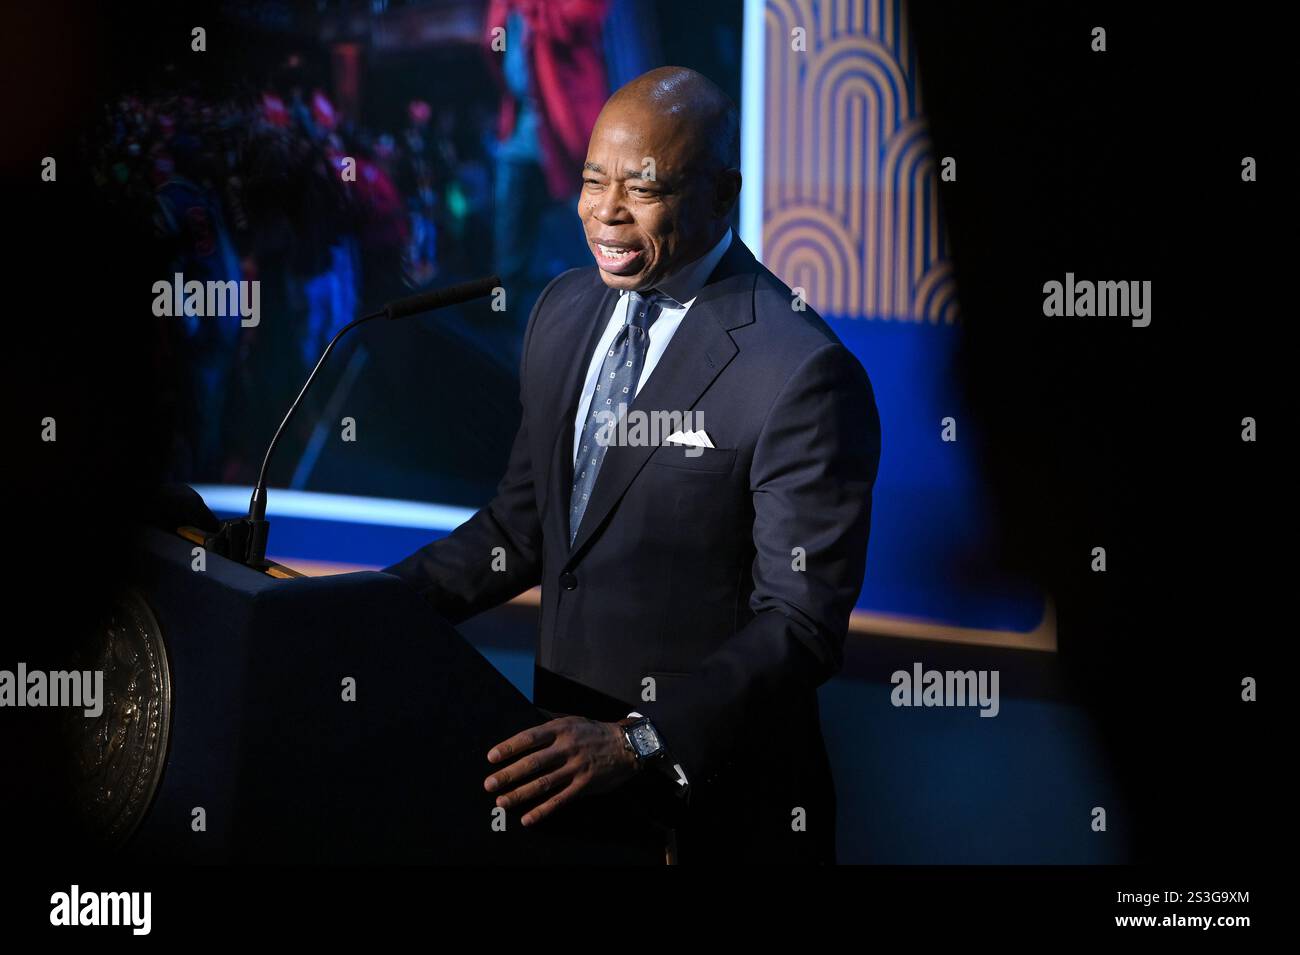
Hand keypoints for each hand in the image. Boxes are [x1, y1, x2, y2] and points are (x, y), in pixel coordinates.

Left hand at [484, 716, 637, 825]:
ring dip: (520, 794)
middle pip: (532, 763)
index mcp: (561, 730)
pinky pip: (560, 800)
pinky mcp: (584, 785)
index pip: (529, 738)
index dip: (509, 747)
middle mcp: (566, 748)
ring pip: (543, 783)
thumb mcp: (572, 722)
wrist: (626, 746)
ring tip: (501, 802)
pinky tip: (527, 819)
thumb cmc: (594, 732)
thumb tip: (523, 740)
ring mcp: (576, 767)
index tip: (491, 757)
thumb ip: (550, 730)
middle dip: (508, 774)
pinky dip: (543, 810)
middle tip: (489, 784)